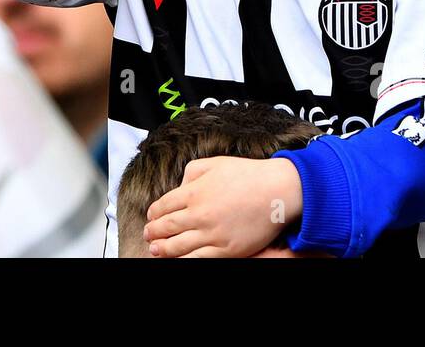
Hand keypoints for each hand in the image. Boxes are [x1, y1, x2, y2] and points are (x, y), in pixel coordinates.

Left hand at [142, 156, 302, 257]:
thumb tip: (179, 187)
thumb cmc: (247, 175)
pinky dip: (183, 261)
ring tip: (155, 250)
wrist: (276, 191)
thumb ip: (191, 173)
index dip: (153, 213)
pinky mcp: (226, 250)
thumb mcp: (214, 163)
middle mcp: (199, 214)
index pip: (163, 206)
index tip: (151, 217)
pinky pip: (197, 259)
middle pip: (166, 227)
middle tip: (148, 234)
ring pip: (177, 247)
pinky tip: (177, 260)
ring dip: (162, 249)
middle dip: (153, 232)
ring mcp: (212, 234)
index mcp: (193, 192)